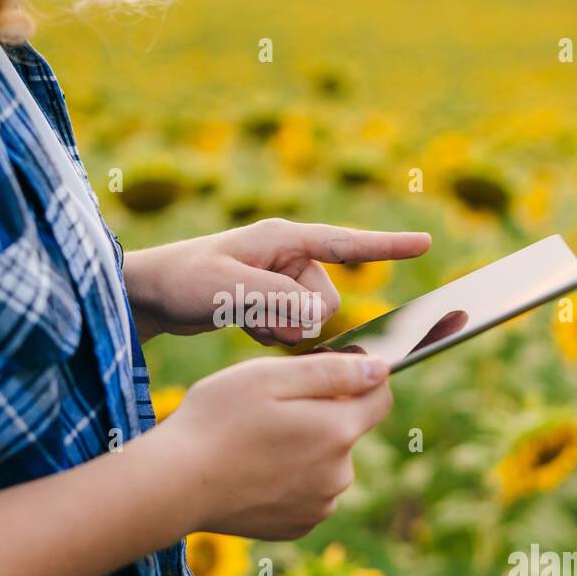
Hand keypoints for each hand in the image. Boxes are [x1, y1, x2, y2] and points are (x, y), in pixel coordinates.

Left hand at [124, 217, 431, 344]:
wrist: (149, 295)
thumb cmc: (183, 281)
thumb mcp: (228, 289)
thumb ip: (278, 300)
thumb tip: (320, 316)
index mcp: (286, 239)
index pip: (346, 243)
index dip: (388, 246)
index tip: (427, 243)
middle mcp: (290, 256)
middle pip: (330, 302)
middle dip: (300, 319)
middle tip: (256, 319)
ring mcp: (281, 281)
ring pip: (314, 322)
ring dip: (283, 332)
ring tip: (245, 322)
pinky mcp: (272, 302)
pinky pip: (295, 330)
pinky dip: (273, 336)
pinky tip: (244, 328)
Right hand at [157, 352, 393, 539]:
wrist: (175, 484)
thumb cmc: (216, 420)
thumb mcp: (270, 376)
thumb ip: (332, 370)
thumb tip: (381, 370)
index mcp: (338, 430)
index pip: (381, 397)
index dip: (359, 377)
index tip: (326, 371)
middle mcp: (340, 474)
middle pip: (349, 430)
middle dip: (322, 414)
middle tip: (269, 409)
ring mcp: (319, 505)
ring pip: (327, 463)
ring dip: (305, 449)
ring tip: (255, 443)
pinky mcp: (298, 525)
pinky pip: (308, 492)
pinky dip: (290, 479)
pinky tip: (253, 472)